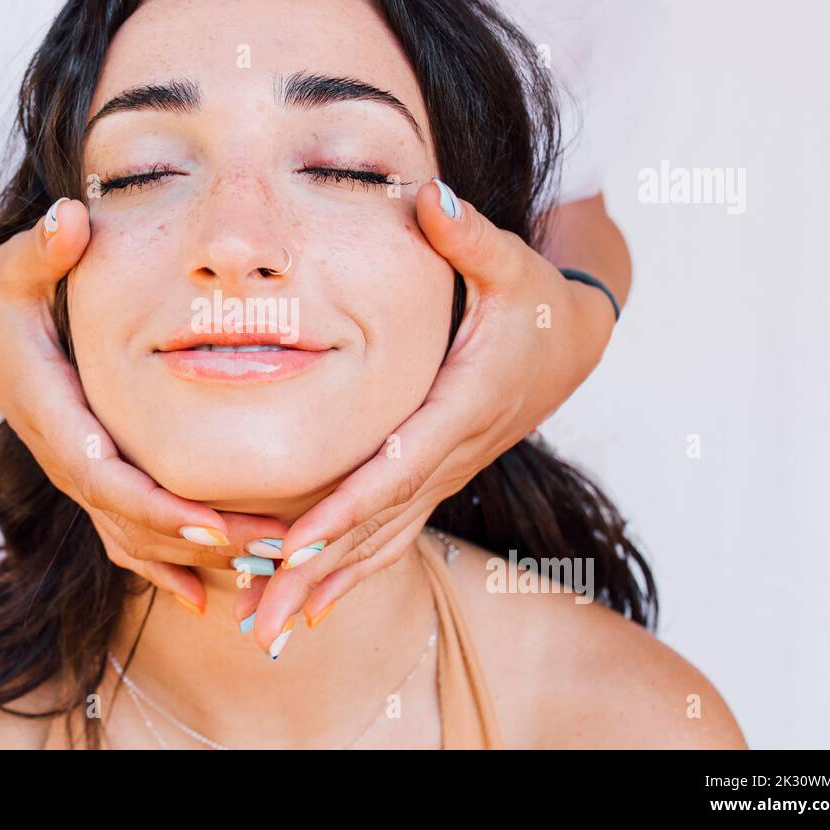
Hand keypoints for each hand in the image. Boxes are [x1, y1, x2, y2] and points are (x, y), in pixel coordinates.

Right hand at [0, 198, 286, 612]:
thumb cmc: (0, 297)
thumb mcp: (13, 267)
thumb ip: (44, 249)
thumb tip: (70, 217)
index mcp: (50, 407)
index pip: (101, 472)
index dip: (153, 504)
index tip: (211, 523)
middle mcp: (61, 452)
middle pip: (128, 517)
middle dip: (199, 540)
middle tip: (273, 549)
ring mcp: (73, 472)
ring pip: (128, 536)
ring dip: (195, 560)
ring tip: (265, 572)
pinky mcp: (86, 477)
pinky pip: (122, 535)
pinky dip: (164, 567)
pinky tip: (210, 594)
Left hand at [239, 179, 617, 652]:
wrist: (571, 339)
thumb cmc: (534, 299)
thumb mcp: (511, 262)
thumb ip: (470, 234)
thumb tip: (430, 196)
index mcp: (460, 407)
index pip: (394, 467)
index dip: (345, 508)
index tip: (293, 545)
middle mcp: (449, 454)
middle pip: (376, 526)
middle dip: (315, 574)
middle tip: (258, 623)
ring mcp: (443, 473)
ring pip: (380, 544)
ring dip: (324, 589)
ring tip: (268, 634)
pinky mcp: (434, 477)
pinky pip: (391, 538)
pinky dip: (350, 575)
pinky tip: (310, 608)